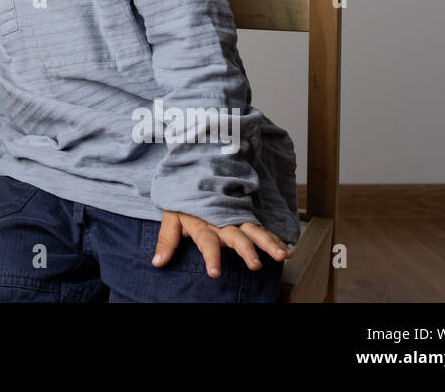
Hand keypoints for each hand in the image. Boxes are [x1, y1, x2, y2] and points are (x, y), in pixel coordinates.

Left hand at [152, 210, 293, 277]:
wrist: (194, 172)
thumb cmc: (182, 199)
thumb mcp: (170, 216)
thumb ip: (166, 240)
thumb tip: (157, 263)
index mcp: (202, 223)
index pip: (206, 242)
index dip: (211, 257)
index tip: (215, 273)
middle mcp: (221, 221)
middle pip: (235, 237)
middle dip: (246, 251)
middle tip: (255, 265)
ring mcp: (235, 218)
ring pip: (254, 231)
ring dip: (268, 244)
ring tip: (282, 256)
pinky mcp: (244, 216)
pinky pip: (262, 228)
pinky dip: (275, 238)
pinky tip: (287, 248)